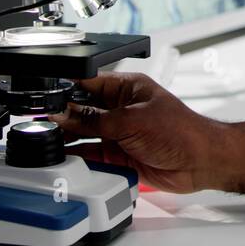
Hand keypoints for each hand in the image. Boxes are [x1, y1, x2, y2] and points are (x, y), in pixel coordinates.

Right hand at [52, 72, 244, 198]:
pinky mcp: (120, 154)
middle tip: (42, 123)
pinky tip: (65, 158)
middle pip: (82, 111)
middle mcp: (121, 108)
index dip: (66, 90)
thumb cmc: (181, 131)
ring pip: (85, 134)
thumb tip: (65, 114)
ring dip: (69, 139)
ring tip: (48, 142)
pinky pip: (93, 154)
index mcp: (127, 88)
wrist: (202, 162)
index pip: (89, 83)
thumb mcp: (131, 121)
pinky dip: (79, 157)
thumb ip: (95, 120)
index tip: (45, 98)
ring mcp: (120, 132)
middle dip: (64, 117)